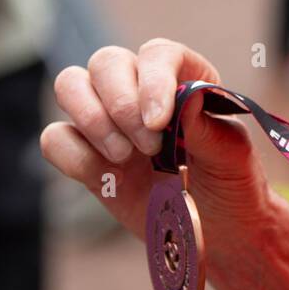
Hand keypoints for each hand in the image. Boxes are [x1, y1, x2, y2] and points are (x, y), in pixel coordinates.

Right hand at [40, 39, 273, 242]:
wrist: (217, 234)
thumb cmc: (231, 186)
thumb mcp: (233, 158)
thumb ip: (209, 128)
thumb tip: (187, 98)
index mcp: (185, 78)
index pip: (158, 54)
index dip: (153, 80)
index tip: (159, 121)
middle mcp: (141, 90)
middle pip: (106, 62)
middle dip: (120, 103)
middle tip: (149, 147)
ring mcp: (109, 120)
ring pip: (70, 84)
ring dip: (93, 121)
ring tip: (126, 158)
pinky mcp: (86, 155)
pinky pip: (56, 138)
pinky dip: (75, 155)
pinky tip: (110, 180)